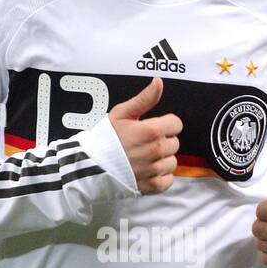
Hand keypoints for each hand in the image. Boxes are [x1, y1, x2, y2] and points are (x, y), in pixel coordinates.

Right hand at [108, 77, 182, 193]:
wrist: (90, 165)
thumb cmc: (105, 138)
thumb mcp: (122, 113)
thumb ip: (144, 98)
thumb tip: (158, 82)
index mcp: (151, 130)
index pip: (176, 124)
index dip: (165, 124)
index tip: (153, 127)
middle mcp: (156, 150)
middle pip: (175, 143)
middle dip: (163, 141)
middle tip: (145, 142)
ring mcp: (154, 169)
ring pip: (172, 162)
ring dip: (162, 159)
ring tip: (145, 157)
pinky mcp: (151, 185)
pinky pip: (168, 180)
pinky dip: (161, 177)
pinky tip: (148, 171)